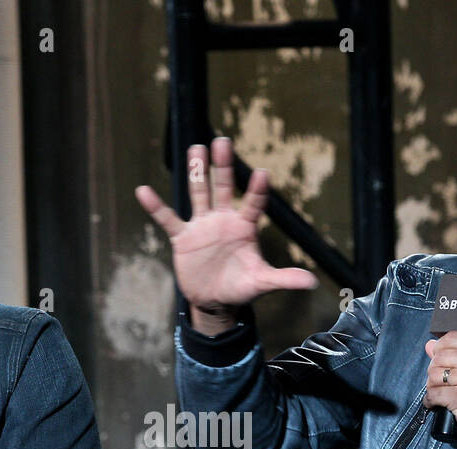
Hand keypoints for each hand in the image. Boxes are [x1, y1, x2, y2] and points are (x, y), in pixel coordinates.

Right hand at [134, 137, 316, 332]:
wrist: (214, 300)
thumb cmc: (240, 287)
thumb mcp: (262, 283)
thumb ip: (284, 279)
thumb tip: (312, 283)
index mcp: (244, 227)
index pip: (253, 204)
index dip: (256, 190)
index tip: (262, 173)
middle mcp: (223, 220)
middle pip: (223, 187)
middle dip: (223, 166)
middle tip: (223, 141)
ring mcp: (201, 226)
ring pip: (198, 193)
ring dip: (196, 173)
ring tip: (195, 149)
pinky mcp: (183, 237)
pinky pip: (168, 219)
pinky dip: (156, 207)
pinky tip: (143, 191)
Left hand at [423, 332, 456, 448]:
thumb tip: (429, 345)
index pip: (452, 337)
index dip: (440, 349)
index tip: (441, 363)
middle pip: (439, 357)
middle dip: (434, 372)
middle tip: (442, 385)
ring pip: (433, 376)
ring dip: (431, 388)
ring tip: (441, 395)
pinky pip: (433, 394)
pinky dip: (430, 402)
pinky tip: (437, 405)